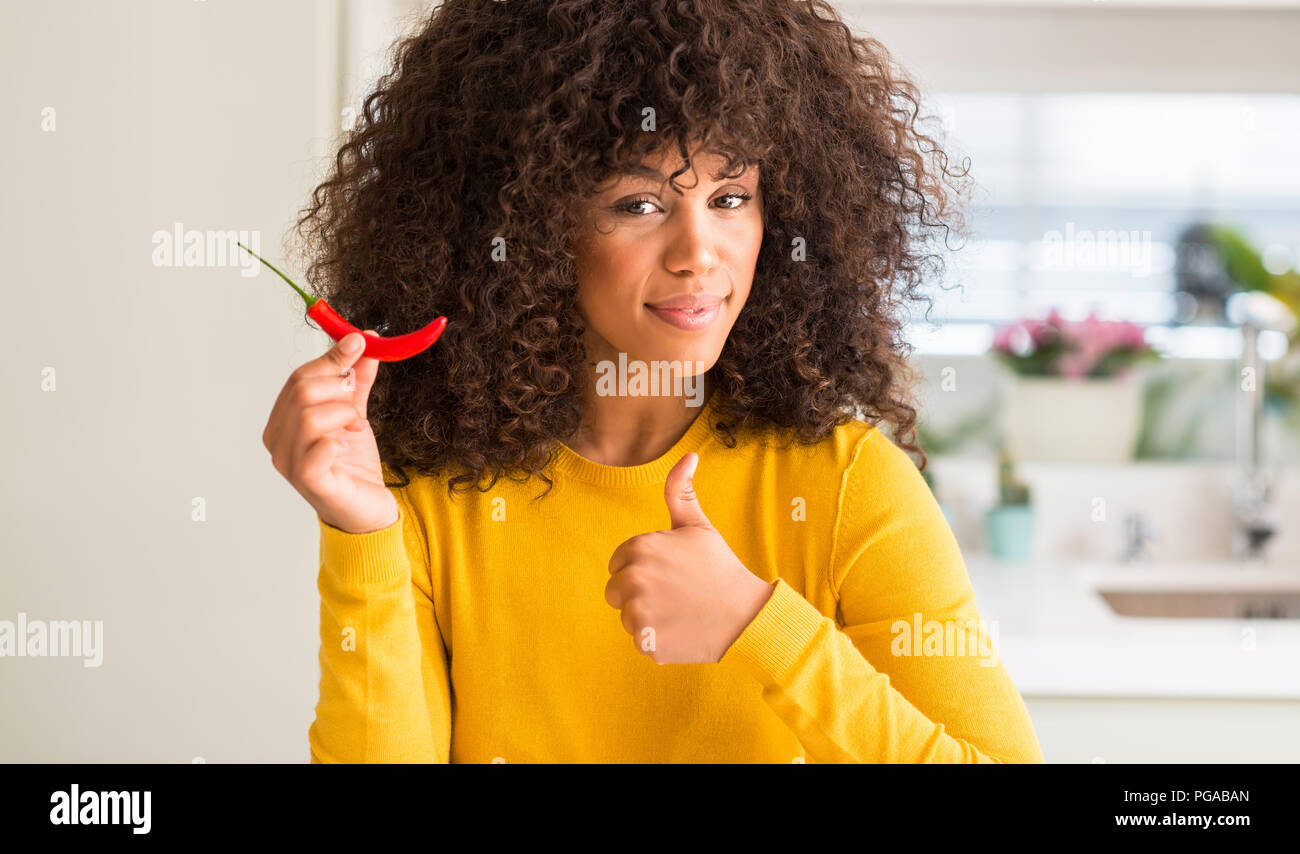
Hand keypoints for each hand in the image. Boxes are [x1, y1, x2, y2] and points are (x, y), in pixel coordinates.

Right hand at [263, 331, 399, 534]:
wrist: (368, 508)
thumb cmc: (354, 464)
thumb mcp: (355, 412)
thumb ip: (356, 379)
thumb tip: (364, 341)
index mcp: (282, 420)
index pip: (299, 377)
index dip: (332, 357)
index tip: (359, 341)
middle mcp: (278, 441)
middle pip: (302, 391)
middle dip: (339, 387)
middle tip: (357, 404)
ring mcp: (289, 463)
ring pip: (309, 416)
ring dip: (343, 414)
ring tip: (354, 428)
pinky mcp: (309, 482)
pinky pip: (319, 449)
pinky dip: (339, 442)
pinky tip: (346, 449)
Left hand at [604, 452, 775, 664]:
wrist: (745, 616)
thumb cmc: (720, 568)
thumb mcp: (699, 526)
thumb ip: (681, 491)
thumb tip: (689, 455)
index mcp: (639, 547)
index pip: (618, 563)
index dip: (644, 567)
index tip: (670, 572)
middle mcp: (633, 579)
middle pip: (615, 591)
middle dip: (639, 593)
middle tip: (675, 594)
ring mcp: (638, 613)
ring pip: (626, 617)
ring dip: (647, 617)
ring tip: (680, 612)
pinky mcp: (645, 643)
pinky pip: (639, 640)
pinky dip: (657, 639)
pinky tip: (681, 630)